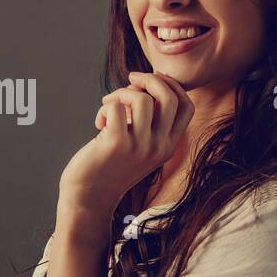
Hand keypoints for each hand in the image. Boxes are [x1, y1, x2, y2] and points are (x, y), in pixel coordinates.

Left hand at [57, 71, 194, 215]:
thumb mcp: (139, 145)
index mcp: (169, 146)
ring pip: (141, 98)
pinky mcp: (117, 143)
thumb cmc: (110, 165)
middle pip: (169, 96)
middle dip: (149, 79)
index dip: (172, 86)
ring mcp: (140, 146)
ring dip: (121, 93)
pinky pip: (116, 106)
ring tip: (108, 106)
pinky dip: (106, 106)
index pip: (187, 106)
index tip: (151, 81)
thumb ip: (148, 120)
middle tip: (131, 81)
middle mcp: (159, 147)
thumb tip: (143, 83)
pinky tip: (99, 122)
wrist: (89, 197)